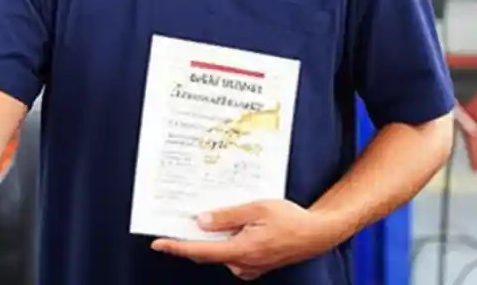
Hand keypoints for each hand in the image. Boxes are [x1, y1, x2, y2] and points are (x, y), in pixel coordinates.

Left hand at [150, 200, 341, 280]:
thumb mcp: (256, 208)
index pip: (201, 250)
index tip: (158, 244)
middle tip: (173, 223)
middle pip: (206, 253)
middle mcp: (243, 263)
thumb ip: (227, 216)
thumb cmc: (290, 219)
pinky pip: (231, 254)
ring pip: (219, 253)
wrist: (317, 233)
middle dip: (188, 240)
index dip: (177, 247)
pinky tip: (226, 226)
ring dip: (209, 239)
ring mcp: (250, 267)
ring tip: (202, 218)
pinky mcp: (255, 265)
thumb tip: (201, 222)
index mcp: (242, 250)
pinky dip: (224, 242)